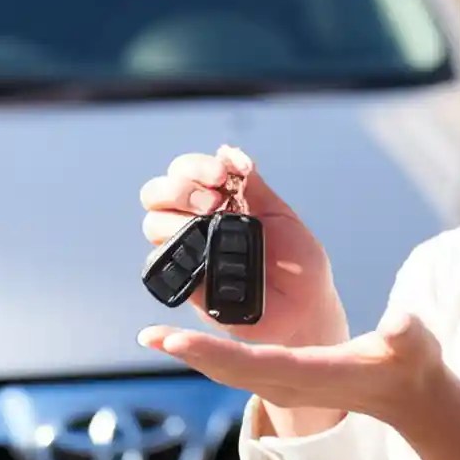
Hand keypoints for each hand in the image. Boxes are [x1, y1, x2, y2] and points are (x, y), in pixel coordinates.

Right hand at [139, 146, 348, 347]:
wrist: (306, 308)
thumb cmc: (299, 263)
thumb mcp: (281, 215)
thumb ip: (254, 185)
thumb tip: (227, 151)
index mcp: (220, 201)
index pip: (185, 172)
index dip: (195, 167)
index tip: (222, 177)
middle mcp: (197, 222)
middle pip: (157, 194)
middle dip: (179, 188)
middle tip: (213, 201)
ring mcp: (189, 252)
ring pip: (154, 224)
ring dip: (176, 218)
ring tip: (210, 224)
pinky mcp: (187, 283)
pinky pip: (161, 264)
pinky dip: (172, 252)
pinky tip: (201, 252)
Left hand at [139, 310, 459, 459]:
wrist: (408, 393)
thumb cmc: (409, 363)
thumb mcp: (413, 343)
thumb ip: (405, 334)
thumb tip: (399, 325)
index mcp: (313, 373)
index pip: (255, 363)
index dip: (215, 352)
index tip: (178, 341)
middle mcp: (290, 383)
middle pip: (229, 370)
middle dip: (190, 353)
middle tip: (150, 336)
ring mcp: (283, 384)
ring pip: (227, 370)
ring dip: (192, 353)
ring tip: (155, 336)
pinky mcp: (282, 378)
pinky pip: (236, 366)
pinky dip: (209, 351)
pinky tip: (187, 337)